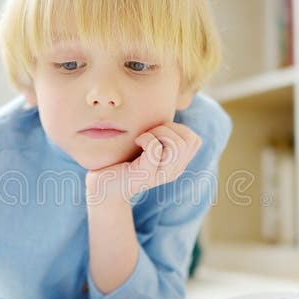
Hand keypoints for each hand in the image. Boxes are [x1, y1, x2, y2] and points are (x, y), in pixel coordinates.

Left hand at [86, 122, 201, 201]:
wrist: (103, 186)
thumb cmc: (122, 161)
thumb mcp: (147, 147)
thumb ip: (161, 136)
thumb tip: (165, 112)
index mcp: (177, 165)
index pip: (194, 140)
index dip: (179, 128)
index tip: (158, 131)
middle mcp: (173, 172)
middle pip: (189, 140)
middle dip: (169, 128)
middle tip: (150, 133)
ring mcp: (160, 175)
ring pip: (177, 144)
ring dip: (159, 132)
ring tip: (144, 137)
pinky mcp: (145, 174)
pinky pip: (155, 148)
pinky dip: (146, 138)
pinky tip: (136, 141)